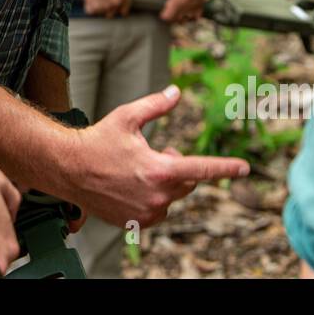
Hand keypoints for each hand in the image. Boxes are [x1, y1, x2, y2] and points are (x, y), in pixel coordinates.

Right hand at [63, 84, 247, 227]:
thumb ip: (156, 106)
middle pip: (188, 182)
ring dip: (166, 184)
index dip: (226, 168)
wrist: (69, 170)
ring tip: (140, 170)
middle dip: (179, 167)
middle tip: (159, 153)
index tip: (244, 168)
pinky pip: (157, 210)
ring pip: (173, 198)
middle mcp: (157, 196)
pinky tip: (131, 186)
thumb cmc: (97, 141)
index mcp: (159, 170)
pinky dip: (152, 199)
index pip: (202, 169)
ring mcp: (146, 212)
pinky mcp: (135, 222)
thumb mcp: (127, 117)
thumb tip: (176, 92)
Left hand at [153, 0, 208, 21]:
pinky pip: (197, 15)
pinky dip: (193, 16)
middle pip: (177, 20)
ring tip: (178, 12)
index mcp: (177, 1)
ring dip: (182, 17)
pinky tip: (189, 11)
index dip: (163, 15)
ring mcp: (195, 5)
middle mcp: (187, 5)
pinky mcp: (201, 2)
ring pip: (187, 19)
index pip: (168, 17)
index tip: (161, 13)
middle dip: (172, 17)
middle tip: (168, 12)